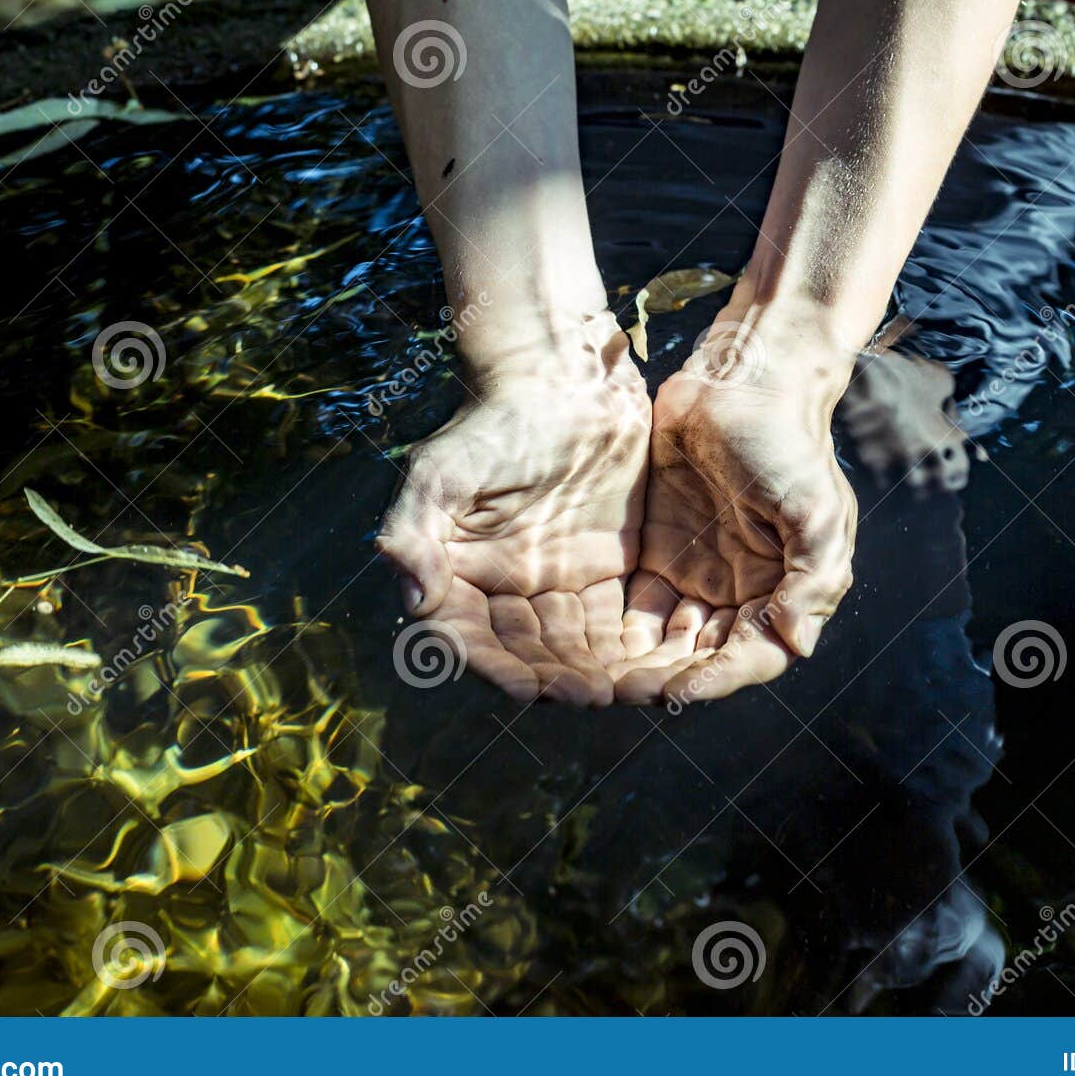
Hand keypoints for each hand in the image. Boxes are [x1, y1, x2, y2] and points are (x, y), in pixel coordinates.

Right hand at [378, 323, 648, 705]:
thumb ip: (414, 533)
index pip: (476, 640)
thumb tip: (414, 602)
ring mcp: (558, 582)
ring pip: (577, 646)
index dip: (503, 669)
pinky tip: (660, 662)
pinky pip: (618, 619)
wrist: (564, 378)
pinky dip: (633, 645)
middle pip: (532, 652)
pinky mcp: (608, 568)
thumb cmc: (494, 421)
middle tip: (600, 697)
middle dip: (564, 680)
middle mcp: (507, 588)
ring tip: (634, 689)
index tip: (534, 690)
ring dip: (601, 673)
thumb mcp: (440, 471)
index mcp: (461, 575)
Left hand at [611, 309, 858, 705]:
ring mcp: (698, 575)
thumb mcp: (817, 510)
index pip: (754, 654)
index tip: (683, 686)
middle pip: (706, 655)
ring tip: (605, 678)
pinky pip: (638, 605)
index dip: (721, 677)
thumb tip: (797, 643)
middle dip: (670, 677)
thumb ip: (812, 579)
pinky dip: (620, 628)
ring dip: (641, 662)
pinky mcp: (657, 552)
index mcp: (786, 590)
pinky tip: (592, 642)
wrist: (742, 381)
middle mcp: (742, 593)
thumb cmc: (788, 443)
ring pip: (669, 639)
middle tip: (629, 692)